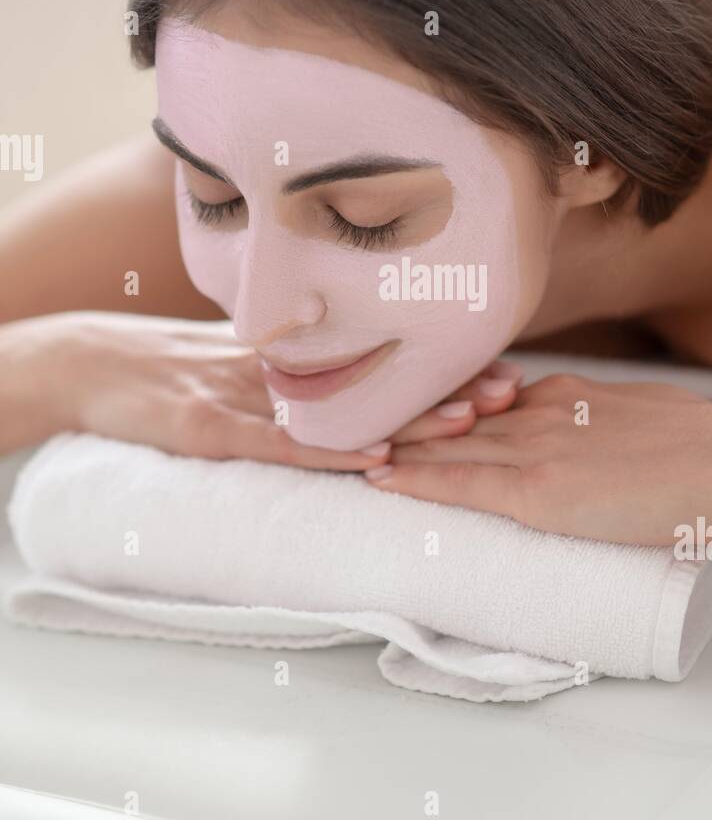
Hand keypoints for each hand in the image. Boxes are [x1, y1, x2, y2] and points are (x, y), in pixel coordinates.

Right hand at [12, 311, 521, 468]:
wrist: (91, 364)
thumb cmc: (165, 369)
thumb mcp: (238, 361)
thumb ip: (292, 368)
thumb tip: (348, 376)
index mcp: (295, 360)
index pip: (381, 363)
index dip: (442, 370)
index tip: (502, 372)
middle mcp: (285, 373)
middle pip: (377, 383)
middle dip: (446, 390)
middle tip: (511, 393)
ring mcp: (251, 400)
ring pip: (341, 411)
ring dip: (406, 418)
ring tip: (470, 421)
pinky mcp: (216, 430)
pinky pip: (280, 444)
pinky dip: (329, 452)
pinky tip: (376, 459)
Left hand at [365, 372, 711, 544]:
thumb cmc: (708, 448)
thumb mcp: (642, 416)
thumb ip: (604, 421)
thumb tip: (593, 437)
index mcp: (564, 393)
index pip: (482, 397)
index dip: (436, 405)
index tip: (400, 406)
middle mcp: (538, 412)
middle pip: (449, 413)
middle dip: (395, 419)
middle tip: (345, 419)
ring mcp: (535, 450)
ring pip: (443, 445)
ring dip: (390, 448)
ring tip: (339, 450)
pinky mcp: (539, 492)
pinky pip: (460, 485)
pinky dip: (413, 483)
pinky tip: (376, 482)